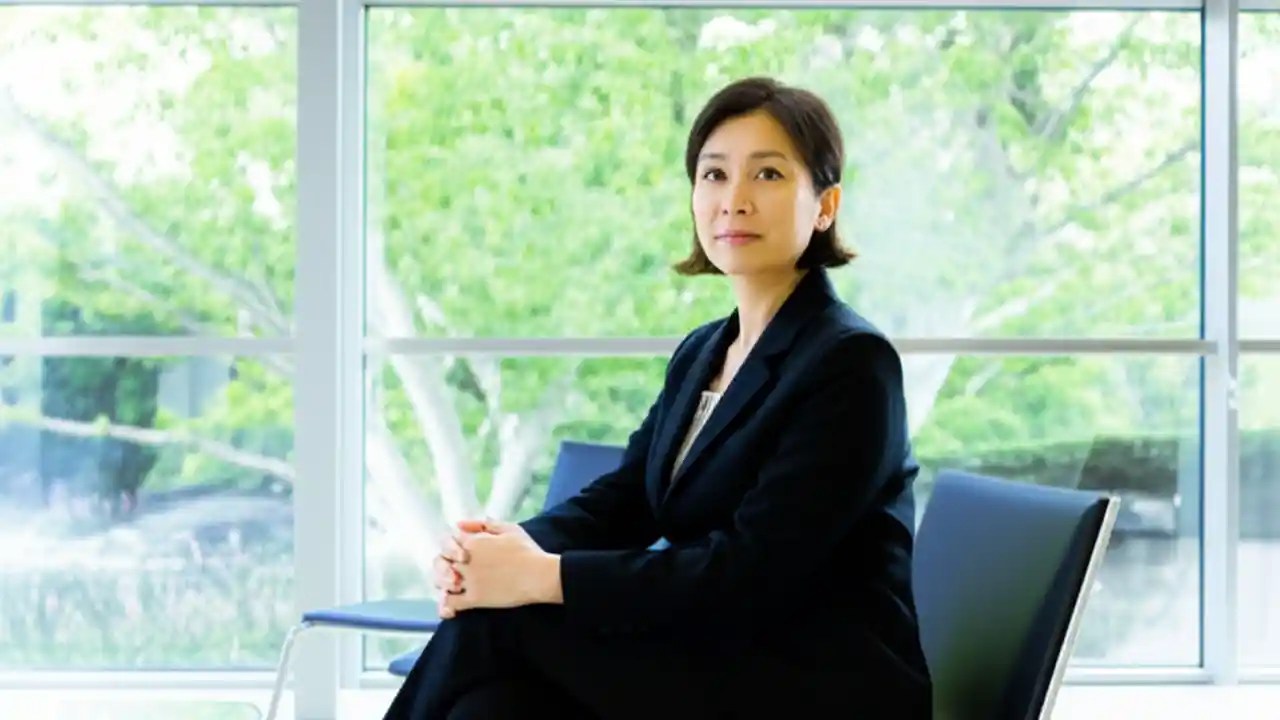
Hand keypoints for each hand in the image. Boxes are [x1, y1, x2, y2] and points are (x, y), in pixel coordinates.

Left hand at [440, 520, 559, 616]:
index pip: (448, 540)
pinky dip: (446, 603)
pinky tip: (452, 604)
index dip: (452, 545)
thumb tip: (459, 524)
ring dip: (444, 582)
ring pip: (441, 581)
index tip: (460, 551)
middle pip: (441, 560)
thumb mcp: (509, 529)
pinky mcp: (475, 598)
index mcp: (473, 542)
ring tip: (455, 584)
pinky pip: (450, 601)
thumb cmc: (528, 551)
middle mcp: (466, 560)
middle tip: (455, 569)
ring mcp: (469, 580)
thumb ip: (482, 524)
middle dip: (446, 564)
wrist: (539, 576)